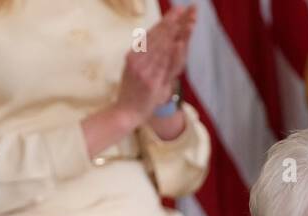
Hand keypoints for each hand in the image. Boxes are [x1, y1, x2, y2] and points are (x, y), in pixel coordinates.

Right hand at [114, 5, 195, 126]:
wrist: (125, 113)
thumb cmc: (131, 92)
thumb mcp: (133, 70)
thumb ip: (143, 56)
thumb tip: (153, 43)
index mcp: (133, 55)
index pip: (150, 35)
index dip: (163, 22)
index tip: (175, 11)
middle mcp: (137, 60)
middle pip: (156, 38)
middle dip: (169, 23)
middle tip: (180, 10)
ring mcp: (144, 71)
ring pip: (161, 49)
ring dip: (172, 33)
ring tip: (182, 20)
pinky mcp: (151, 83)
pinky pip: (164, 66)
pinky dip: (172, 54)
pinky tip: (178, 43)